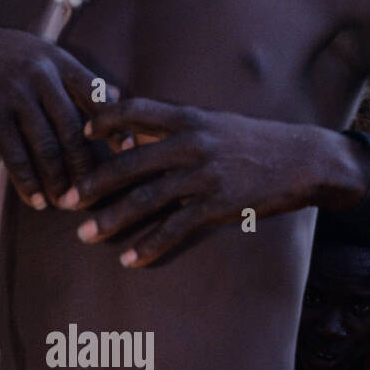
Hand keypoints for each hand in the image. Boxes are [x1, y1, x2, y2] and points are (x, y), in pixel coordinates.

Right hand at [0, 24, 116, 208]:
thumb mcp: (37, 53)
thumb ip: (73, 74)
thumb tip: (113, 94)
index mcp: (56, 59)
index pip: (95, 95)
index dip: (115, 126)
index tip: (128, 153)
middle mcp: (39, 73)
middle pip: (72, 129)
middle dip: (84, 167)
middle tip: (92, 193)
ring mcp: (14, 92)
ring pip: (46, 146)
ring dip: (57, 181)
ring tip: (64, 202)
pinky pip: (15, 155)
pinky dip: (28, 182)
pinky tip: (36, 201)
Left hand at [60, 99, 321, 265]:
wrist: (304, 159)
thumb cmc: (254, 141)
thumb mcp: (213, 123)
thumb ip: (172, 128)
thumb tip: (128, 139)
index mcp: (188, 118)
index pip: (135, 110)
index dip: (104, 120)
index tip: (80, 134)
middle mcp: (191, 143)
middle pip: (129, 163)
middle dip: (93, 184)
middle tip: (65, 200)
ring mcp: (204, 176)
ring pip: (146, 199)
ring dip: (112, 219)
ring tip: (86, 235)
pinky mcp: (217, 205)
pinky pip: (174, 228)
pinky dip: (149, 246)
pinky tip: (130, 259)